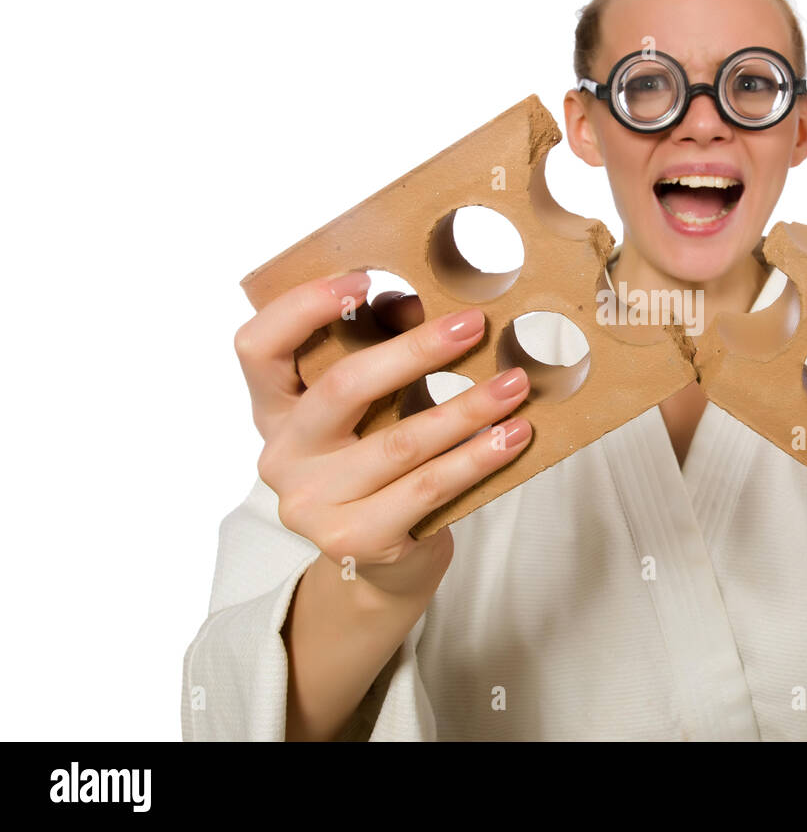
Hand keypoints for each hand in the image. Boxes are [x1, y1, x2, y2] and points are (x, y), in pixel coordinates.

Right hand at [233, 271, 532, 603]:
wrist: (388, 560)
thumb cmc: (382, 467)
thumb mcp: (371, 411)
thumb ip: (379, 358)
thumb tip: (417, 303)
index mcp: (274, 411)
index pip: (258, 347)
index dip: (303, 306)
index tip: (364, 279)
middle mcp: (281, 456)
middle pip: (342, 387)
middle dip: (416, 350)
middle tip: (475, 324)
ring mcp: (313, 503)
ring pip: (401, 442)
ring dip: (468, 408)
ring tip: (515, 384)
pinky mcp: (356, 539)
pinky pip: (429, 487)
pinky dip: (478, 457)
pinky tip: (512, 436)